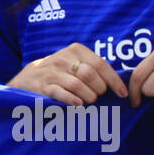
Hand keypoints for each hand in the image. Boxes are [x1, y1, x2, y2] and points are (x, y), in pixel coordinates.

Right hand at [8, 43, 125, 106]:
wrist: (30, 77)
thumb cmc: (62, 72)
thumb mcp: (76, 62)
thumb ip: (94, 68)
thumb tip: (120, 82)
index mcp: (76, 50)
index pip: (100, 64)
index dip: (114, 80)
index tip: (123, 93)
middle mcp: (63, 58)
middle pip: (90, 75)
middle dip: (99, 89)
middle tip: (98, 96)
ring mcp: (52, 72)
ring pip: (77, 85)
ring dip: (88, 96)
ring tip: (89, 101)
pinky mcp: (43, 86)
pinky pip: (60, 93)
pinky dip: (72, 100)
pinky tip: (78, 104)